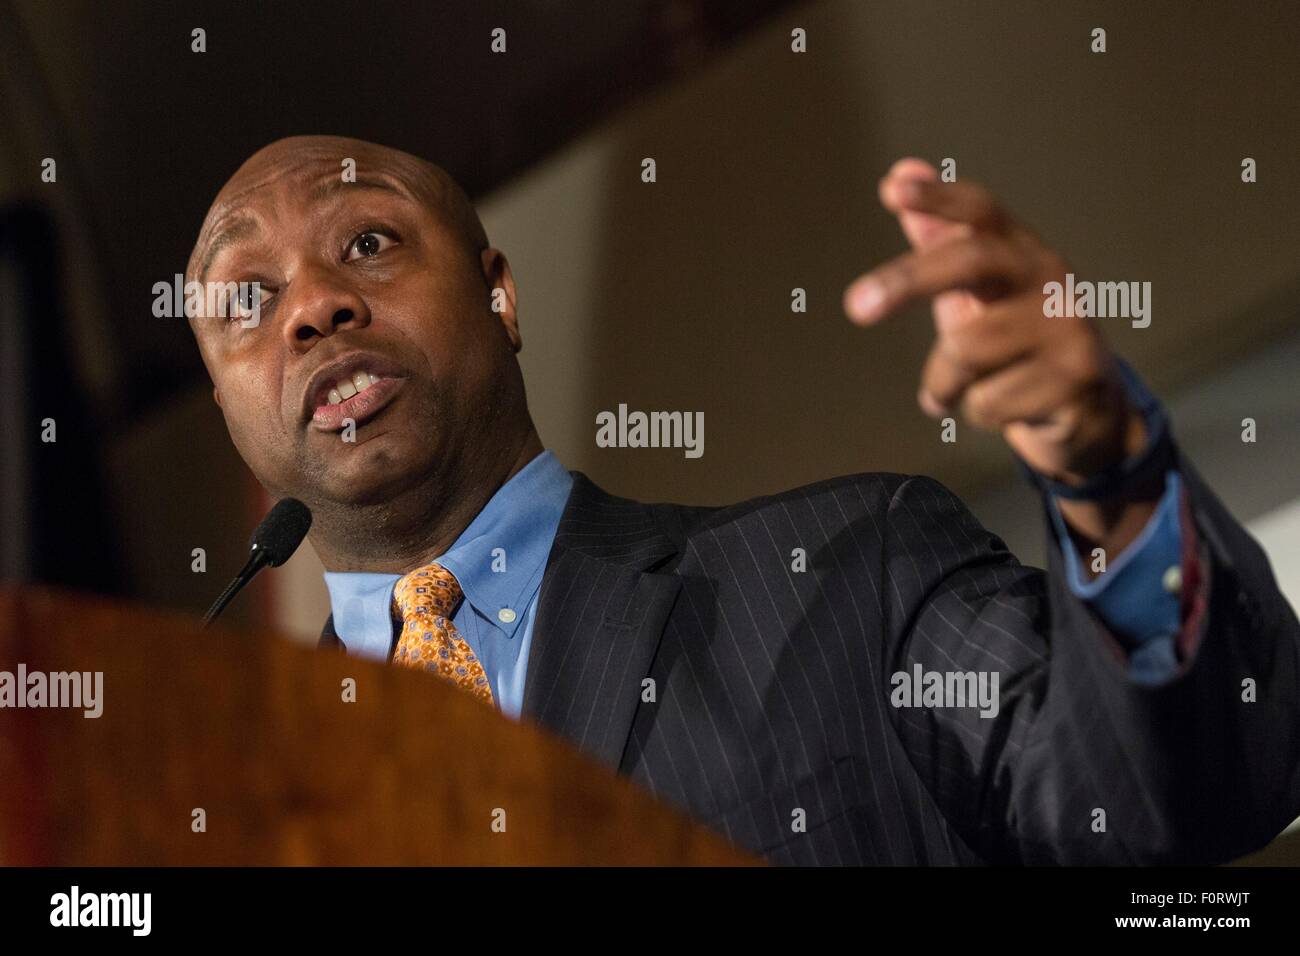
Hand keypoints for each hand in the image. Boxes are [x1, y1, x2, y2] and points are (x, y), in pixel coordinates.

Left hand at [842, 158, 1145, 485]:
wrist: (1089, 410)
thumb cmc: (1016, 342)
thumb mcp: (975, 293)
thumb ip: (938, 239)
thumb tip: (898, 173)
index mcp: (1021, 252)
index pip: (981, 212)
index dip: (939, 198)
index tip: (893, 190)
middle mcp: (1049, 280)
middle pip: (971, 263)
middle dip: (907, 282)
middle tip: (855, 306)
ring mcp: (1068, 328)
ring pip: (965, 351)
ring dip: (943, 383)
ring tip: (952, 393)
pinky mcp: (1076, 379)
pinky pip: (988, 402)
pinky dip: (977, 414)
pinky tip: (1005, 409)